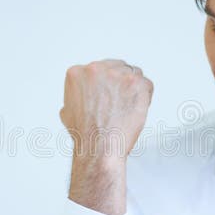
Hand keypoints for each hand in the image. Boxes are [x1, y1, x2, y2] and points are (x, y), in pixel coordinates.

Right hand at [60, 59, 152, 214]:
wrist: (99, 146)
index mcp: (77, 73)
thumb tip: (81, 96)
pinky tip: (136, 110)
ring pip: (133, 75)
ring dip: (133, 90)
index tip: (109, 96)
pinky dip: (145, 98)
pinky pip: (147, 85)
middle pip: (117, 68)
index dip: (106, 85)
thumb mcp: (67, 111)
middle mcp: (95, 69)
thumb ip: (76, 96)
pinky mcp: (135, 82)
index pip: (99, 69)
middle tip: (120, 104)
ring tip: (127, 109)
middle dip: (120, 85)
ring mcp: (116, 74)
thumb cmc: (85, 134)